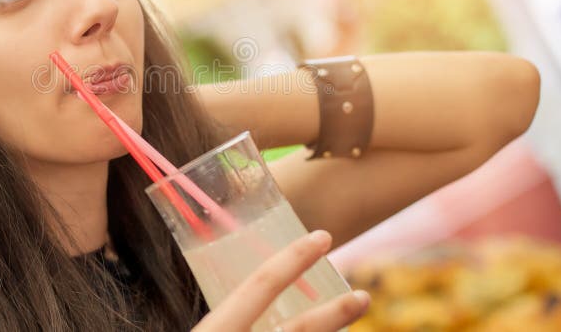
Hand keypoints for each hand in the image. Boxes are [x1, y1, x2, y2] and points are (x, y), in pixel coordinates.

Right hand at [191, 230, 369, 331]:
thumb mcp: (198, 330)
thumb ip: (214, 318)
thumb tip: (233, 298)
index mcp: (218, 330)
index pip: (262, 285)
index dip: (294, 258)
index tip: (323, 237)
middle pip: (301, 330)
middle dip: (336, 313)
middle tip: (363, 296)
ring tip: (344, 320)